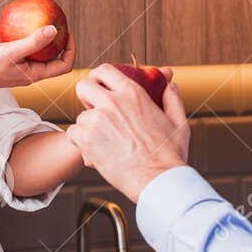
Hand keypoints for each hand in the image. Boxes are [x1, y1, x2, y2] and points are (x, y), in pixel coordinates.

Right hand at [0, 24, 77, 96]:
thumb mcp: (13, 51)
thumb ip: (34, 41)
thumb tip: (54, 30)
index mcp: (36, 73)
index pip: (64, 65)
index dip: (70, 49)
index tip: (67, 33)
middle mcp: (30, 72)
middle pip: (49, 55)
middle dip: (51, 38)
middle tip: (49, 21)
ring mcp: (18, 67)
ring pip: (29, 48)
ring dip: (25, 33)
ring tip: (20, 19)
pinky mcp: (6, 62)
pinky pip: (12, 47)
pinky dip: (5, 36)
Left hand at [66, 64, 189, 202]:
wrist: (158, 181)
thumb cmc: (169, 155)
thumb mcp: (178, 122)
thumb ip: (172, 99)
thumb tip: (170, 85)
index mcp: (133, 93)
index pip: (104, 70)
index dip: (99, 78)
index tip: (100, 88)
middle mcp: (112, 102)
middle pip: (83, 86)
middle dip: (86, 97)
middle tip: (94, 110)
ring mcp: (97, 120)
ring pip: (80, 116)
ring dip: (88, 127)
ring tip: (103, 141)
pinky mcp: (87, 139)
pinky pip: (73, 134)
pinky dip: (81, 143)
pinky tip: (95, 152)